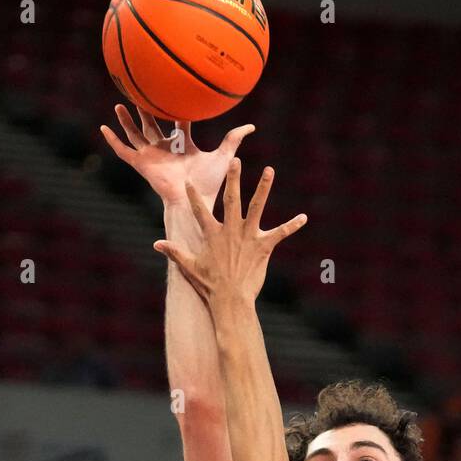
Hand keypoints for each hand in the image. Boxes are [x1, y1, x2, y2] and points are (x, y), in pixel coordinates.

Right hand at [99, 104, 254, 212]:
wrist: (193, 199)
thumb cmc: (209, 183)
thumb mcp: (223, 156)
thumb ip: (234, 139)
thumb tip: (251, 126)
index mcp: (183, 146)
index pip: (178, 123)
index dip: (178, 111)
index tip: (175, 93)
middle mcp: (166, 150)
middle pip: (153, 125)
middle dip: (147, 110)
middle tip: (141, 92)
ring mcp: (152, 156)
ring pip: (136, 134)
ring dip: (127, 120)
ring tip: (119, 104)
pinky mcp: (141, 164)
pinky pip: (123, 151)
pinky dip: (113, 140)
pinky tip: (102, 129)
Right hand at [154, 158, 306, 305]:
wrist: (230, 300)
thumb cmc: (210, 286)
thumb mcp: (189, 267)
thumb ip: (174, 252)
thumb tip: (156, 244)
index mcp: (213, 234)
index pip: (200, 210)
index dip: (193, 196)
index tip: (189, 182)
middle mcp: (231, 230)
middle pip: (231, 198)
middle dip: (233, 178)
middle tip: (235, 160)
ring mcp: (249, 237)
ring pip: (257, 207)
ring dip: (263, 187)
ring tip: (269, 170)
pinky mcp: (264, 247)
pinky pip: (280, 233)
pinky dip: (292, 225)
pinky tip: (304, 218)